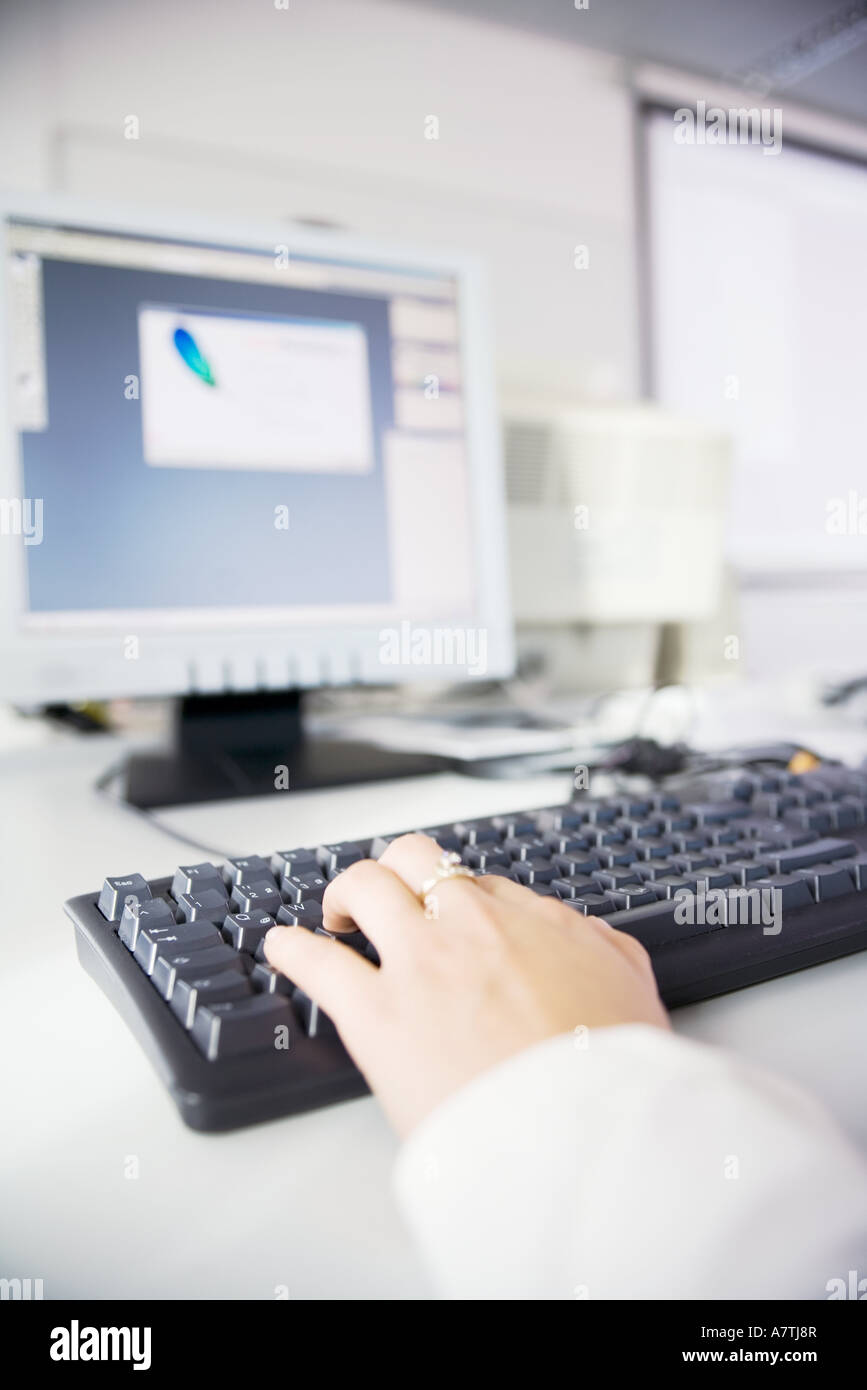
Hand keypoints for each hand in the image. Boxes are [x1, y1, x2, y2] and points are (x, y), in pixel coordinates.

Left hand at [265, 834, 669, 1135]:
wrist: (581, 1127)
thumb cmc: (610, 1073)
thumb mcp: (636, 994)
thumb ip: (606, 955)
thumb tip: (585, 940)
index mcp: (536, 922)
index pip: (483, 887)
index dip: (460, 904)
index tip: (450, 921)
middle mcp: (474, 927)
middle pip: (419, 861)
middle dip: (399, 873)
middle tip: (388, 900)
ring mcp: (421, 962)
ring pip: (366, 886)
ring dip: (346, 894)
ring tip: (336, 915)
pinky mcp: (375, 1012)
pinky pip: (317, 962)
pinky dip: (292, 949)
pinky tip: (282, 949)